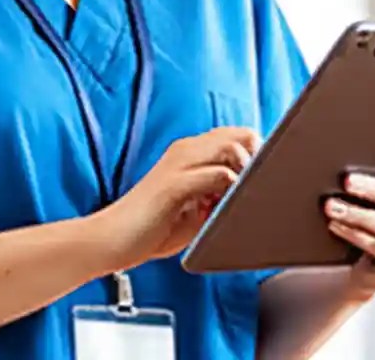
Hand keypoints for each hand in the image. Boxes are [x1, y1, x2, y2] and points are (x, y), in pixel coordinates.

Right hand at [92, 127, 259, 271]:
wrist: (111, 240)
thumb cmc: (152, 228)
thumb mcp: (195, 210)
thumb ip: (219, 196)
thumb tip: (252, 195)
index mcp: (188, 153)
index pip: (235, 135)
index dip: (256, 154)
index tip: (262, 180)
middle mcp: (184, 151)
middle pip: (239, 134)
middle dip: (258, 159)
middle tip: (258, 188)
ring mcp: (178, 165)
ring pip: (230, 147)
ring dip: (246, 172)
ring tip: (244, 197)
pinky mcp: (173, 185)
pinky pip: (216, 175)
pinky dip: (231, 188)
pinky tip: (227, 206)